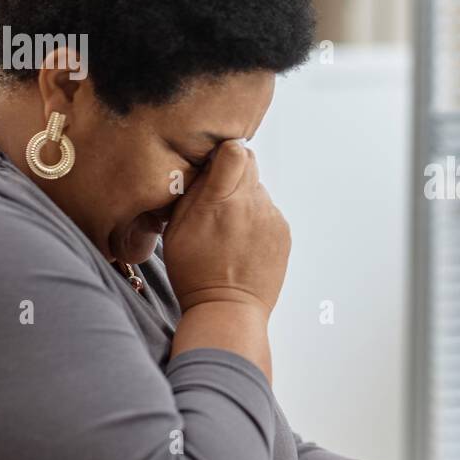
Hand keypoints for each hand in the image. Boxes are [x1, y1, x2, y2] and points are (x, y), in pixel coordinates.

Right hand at [162, 139, 290, 313]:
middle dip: (233, 173)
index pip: (235, 152)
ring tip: (229, 230)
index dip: (225, 152)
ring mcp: (271, 218)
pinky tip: (243, 242)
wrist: (228, 308)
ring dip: (245, 199)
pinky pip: (269, 211)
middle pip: (250, 164)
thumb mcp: (175, 229)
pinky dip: (257, 219)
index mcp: (220, 201)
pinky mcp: (283, 231)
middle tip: (218, 198)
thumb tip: (207, 167)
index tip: (216, 162)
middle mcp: (251, 204)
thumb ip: (192, 192)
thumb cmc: (194, 272)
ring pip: (259, 190)